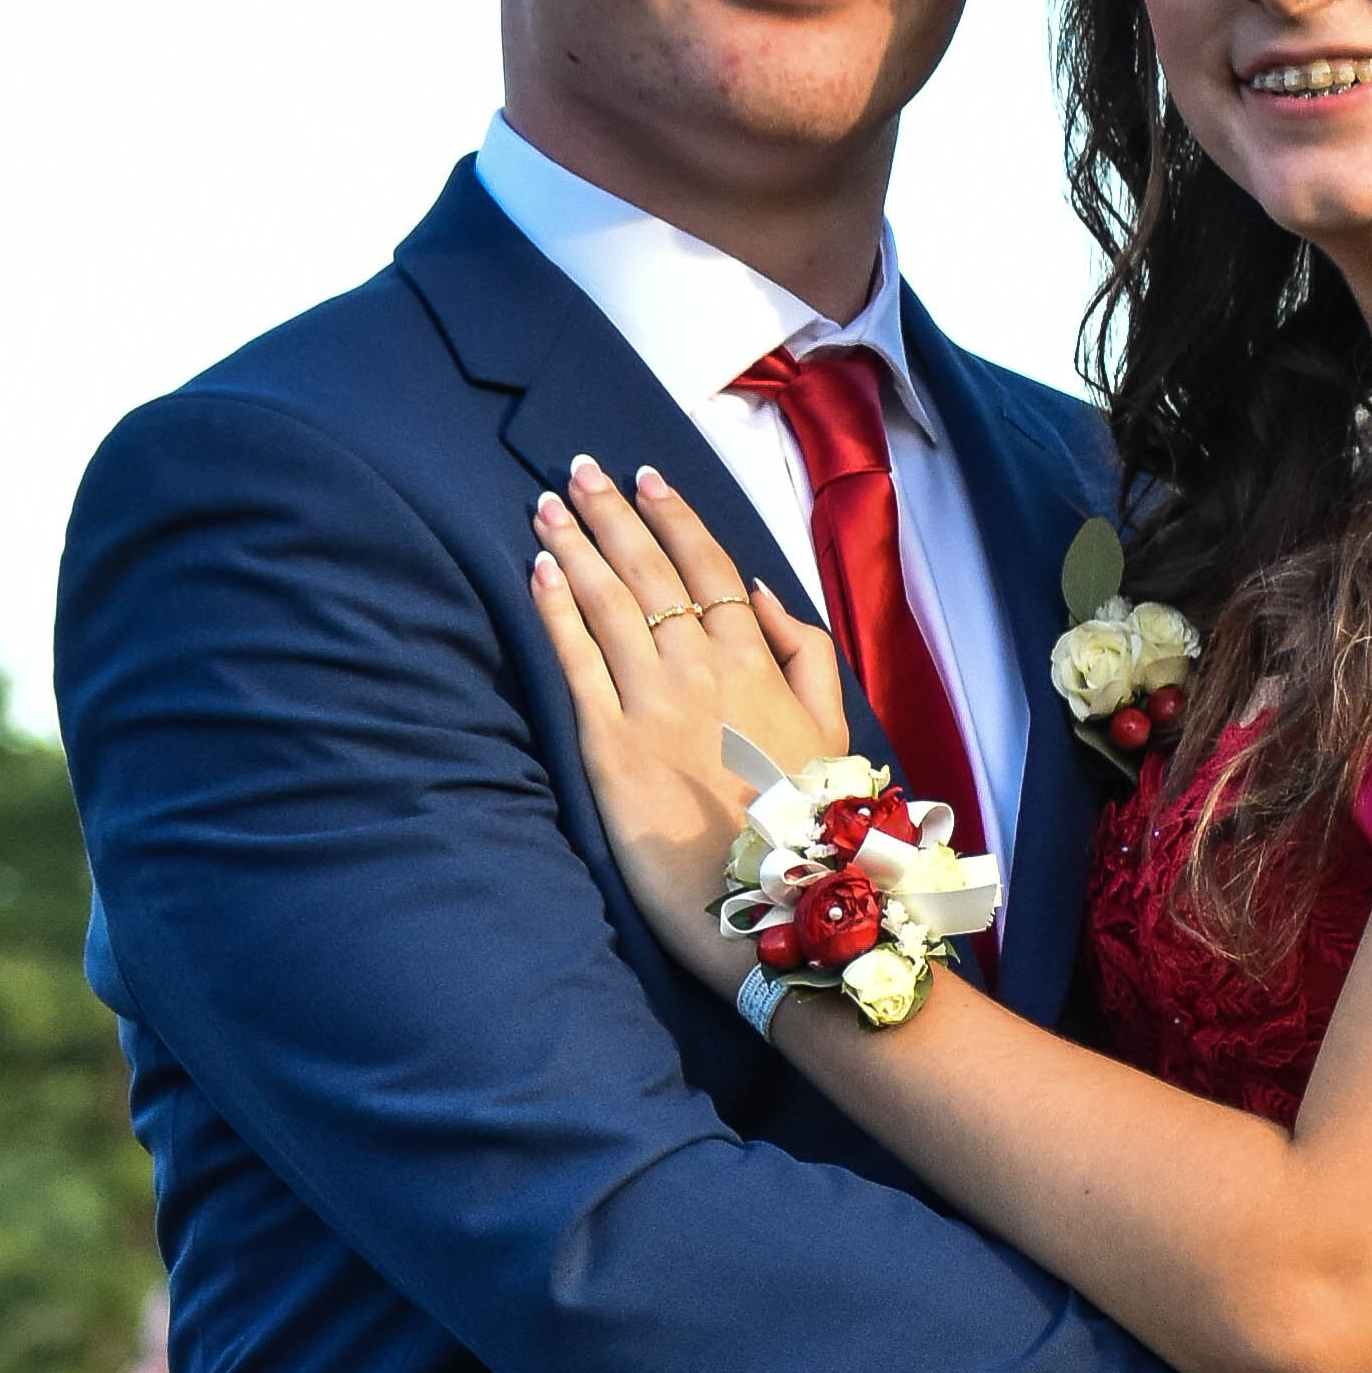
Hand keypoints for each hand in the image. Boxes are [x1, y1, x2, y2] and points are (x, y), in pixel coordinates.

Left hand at [529, 462, 848, 981]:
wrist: (770, 904)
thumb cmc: (807, 824)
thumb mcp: (832, 730)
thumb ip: (805, 653)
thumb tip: (764, 591)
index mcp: (757, 660)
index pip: (708, 564)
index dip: (672, 513)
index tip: (644, 477)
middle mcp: (701, 667)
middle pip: (648, 568)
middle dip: (609, 511)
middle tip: (577, 468)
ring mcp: (652, 702)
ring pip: (607, 601)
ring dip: (574, 543)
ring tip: (547, 503)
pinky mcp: (609, 744)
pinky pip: (576, 659)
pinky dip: (556, 607)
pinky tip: (538, 569)